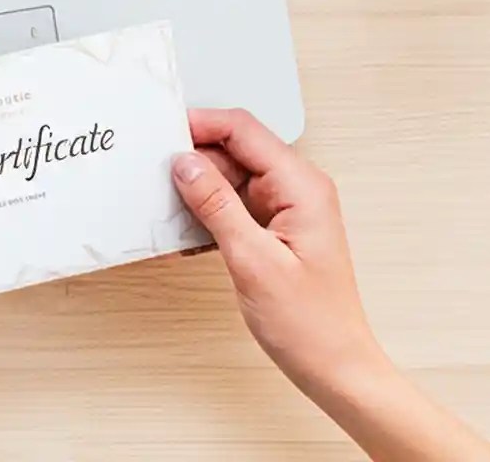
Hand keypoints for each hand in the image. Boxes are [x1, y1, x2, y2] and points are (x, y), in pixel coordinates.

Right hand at [173, 110, 489, 461]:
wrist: (334, 365)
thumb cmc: (309, 323)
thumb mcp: (252, 261)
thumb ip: (216, 205)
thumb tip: (186, 164)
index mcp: (302, 186)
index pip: (244, 131)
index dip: (200, 124)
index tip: (163, 133)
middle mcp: (298, 189)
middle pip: (234, 150)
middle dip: (194, 161)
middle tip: (155, 179)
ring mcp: (287, 208)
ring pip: (230, 178)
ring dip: (198, 192)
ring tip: (170, 213)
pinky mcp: (275, 229)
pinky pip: (234, 205)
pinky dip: (208, 215)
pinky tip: (189, 237)